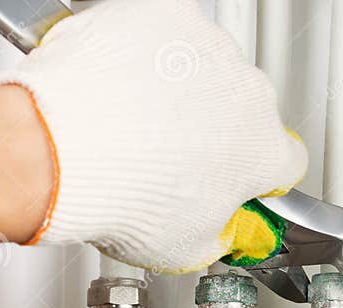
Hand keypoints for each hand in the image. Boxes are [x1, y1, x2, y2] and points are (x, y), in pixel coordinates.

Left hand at [0, 0, 306, 271]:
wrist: (57, 148)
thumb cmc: (119, 193)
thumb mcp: (184, 249)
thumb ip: (221, 236)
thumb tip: (221, 231)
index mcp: (263, 150)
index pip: (285, 163)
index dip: (259, 178)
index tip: (237, 185)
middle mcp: (246, 91)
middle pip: (245, 113)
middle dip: (216, 133)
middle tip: (171, 162)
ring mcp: (205, 47)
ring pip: (205, 71)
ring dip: (182, 92)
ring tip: (136, 126)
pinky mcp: (164, 16)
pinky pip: (166, 36)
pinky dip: (147, 56)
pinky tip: (120, 89)